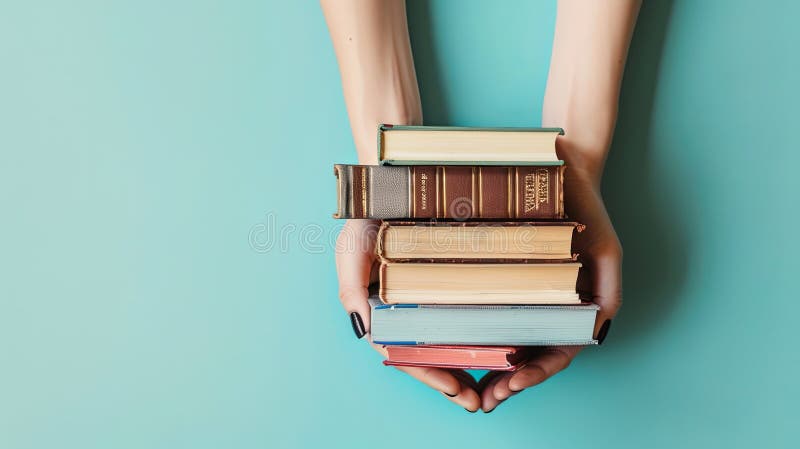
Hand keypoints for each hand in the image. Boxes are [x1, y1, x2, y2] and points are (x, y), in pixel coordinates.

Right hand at [335, 219, 481, 410]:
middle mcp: (401, 307)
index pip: (400, 350)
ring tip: (490, 390)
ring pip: (445, 340)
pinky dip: (474, 336)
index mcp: (376, 307)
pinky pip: (460, 314)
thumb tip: (362, 328)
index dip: (426, 372)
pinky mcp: (447, 282)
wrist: (392, 180)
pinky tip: (495, 350)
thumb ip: (351, 285)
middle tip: (477, 403)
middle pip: (426, 354)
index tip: (452, 388)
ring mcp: (424, 297)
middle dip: (449, 381)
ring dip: (464, 367)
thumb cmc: (367, 214)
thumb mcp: (353, 246)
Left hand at [478, 136, 622, 412]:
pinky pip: (486, 310)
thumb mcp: (607, 251)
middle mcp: (546, 305)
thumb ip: (608, 293)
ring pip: (505, 341)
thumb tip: (595, 334)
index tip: (513, 385)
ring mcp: (522, 294)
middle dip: (508, 384)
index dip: (536, 374)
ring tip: (466, 389)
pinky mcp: (497, 276)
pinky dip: (474, 334)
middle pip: (527, 356)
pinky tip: (454, 346)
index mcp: (573, 307)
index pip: (555, 352)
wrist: (561, 168)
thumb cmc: (588, 211)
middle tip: (483, 402)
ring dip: (489, 369)